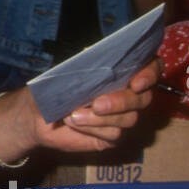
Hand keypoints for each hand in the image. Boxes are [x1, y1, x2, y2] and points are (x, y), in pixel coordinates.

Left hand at [15, 56, 162, 153]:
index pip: (152, 68)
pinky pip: (114, 134)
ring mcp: (122, 115)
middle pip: (143, 98)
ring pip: (129, 119)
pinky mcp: (112, 136)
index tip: (136, 82)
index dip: (150, 74)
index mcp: (123, 71)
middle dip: (121, 101)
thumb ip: (88, 62)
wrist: (36, 115)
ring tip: (74, 114)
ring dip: (100, 118)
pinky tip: (74, 122)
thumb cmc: (55, 87)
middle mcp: (129, 93)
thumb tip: (95, 52)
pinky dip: (92, 128)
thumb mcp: (69, 70)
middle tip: (96, 104)